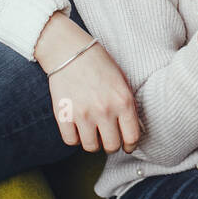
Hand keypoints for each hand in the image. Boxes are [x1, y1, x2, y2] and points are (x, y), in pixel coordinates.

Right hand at [35, 11, 139, 153]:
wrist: (70, 51)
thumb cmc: (100, 64)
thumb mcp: (122, 82)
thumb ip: (128, 106)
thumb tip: (133, 130)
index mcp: (123, 101)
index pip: (132, 137)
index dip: (130, 145)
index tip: (127, 145)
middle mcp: (104, 110)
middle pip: (111, 146)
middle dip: (111, 144)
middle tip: (108, 137)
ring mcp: (83, 114)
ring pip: (91, 147)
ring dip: (93, 142)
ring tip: (93, 132)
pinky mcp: (63, 115)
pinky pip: (71, 141)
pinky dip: (75, 138)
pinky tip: (78, 128)